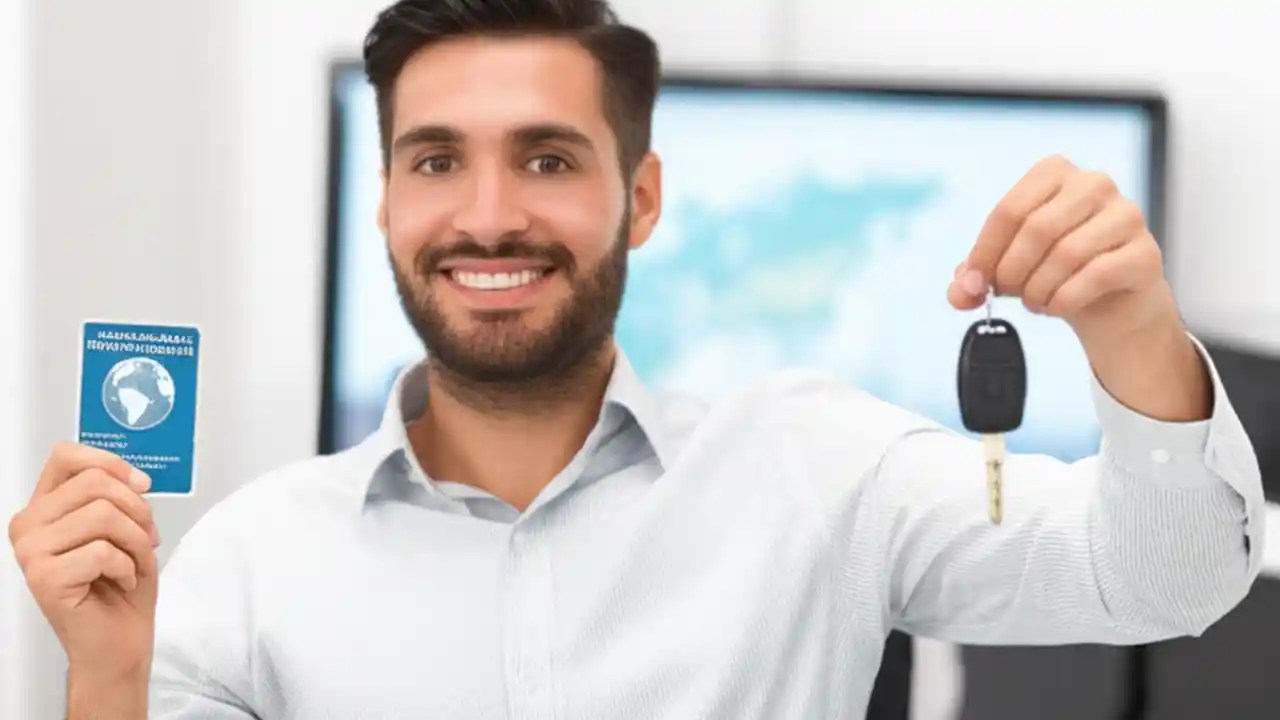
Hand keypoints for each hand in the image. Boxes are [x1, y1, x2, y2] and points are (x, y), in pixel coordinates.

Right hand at [8, 443, 160, 679]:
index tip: (141, 485)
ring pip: (103, 514)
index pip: (66, 456)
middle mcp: (28, 526)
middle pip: (94, 483)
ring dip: (136, 541)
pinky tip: (121, 582)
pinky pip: (103, 551)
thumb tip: (134, 478)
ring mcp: (30, 552)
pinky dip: (127, 566)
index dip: (111, 463)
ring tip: (133, 563)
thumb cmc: (121, 584)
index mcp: (44, 507)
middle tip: (144, 539)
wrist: (118, 640)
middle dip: (136, 510)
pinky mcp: (43, 578)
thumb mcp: (124, 526)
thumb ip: (115, 495)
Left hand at [947, 155, 1176, 344]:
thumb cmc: (1054, 273)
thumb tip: (960, 292)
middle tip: (1009, 294)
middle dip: (1012, 272)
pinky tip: (1058, 305)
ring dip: (1039, 289)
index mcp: (1054, 173)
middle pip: (1036, 229)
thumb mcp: (1006, 269)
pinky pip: (1095, 275)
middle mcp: (1094, 183)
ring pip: (1066, 253)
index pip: (1008, 210)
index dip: (985, 254)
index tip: (975, 283)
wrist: (1111, 304)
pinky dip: (1065, 298)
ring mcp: (1126, 215)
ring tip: (1035, 301)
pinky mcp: (1145, 253)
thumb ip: (974, 277)